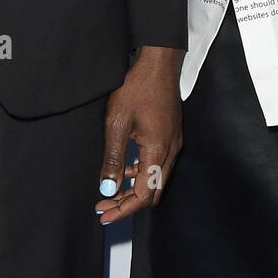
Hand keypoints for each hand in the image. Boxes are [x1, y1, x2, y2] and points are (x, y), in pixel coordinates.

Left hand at [94, 46, 182, 225]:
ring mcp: (173, 143)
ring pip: (156, 179)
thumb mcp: (117, 123)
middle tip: (105, 207)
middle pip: (153, 192)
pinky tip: (126, 168)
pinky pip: (158, 165)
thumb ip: (113, 158)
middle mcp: (170, 150)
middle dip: (128, 203)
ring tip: (111, 191)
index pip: (144, 195)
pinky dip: (142, 174)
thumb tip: (108, 188)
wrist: (158, 62)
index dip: (123, 209)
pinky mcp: (171, 135)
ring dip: (135, 189)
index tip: (104, 215)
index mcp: (158, 150)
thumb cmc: (138, 86)